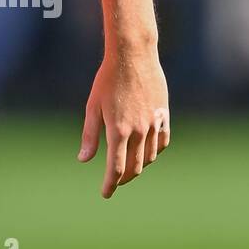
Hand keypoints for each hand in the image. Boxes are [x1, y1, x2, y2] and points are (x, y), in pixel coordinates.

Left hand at [77, 47, 169, 197]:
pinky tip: (147, 152)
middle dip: (124, 178)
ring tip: (129, 167)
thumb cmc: (107, 79)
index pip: (116, 168)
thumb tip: (84, 160)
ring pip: (150, 157)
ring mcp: (154, 123)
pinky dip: (155, 152)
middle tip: (116, 182)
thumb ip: (90, 135)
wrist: (133, 56)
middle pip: (134, 167)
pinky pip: (163, 142)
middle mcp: (139, 131)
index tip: (105, 193)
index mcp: (119, 130)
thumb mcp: (92, 106)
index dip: (110, 184)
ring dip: (139, 166)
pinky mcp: (164, 114)